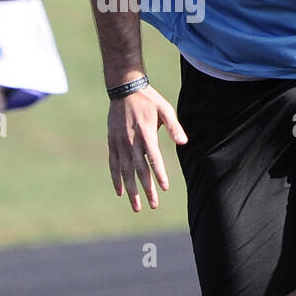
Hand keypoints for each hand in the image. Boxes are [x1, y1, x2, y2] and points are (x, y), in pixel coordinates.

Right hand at [107, 85, 187, 212]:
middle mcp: (131, 141)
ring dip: (131, 190)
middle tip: (153, 205)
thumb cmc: (149, 100)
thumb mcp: (165, 109)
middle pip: (139, 170)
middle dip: (146, 189)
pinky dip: (116, 179)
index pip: (153, 159)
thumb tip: (183, 142)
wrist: (124, 89)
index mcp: (146, 134)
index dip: (159, 174)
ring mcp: (120, 143)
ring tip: (137, 206)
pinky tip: (120, 192)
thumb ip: (174, 126)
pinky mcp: (112, 143)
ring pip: (125, 171)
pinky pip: (113, 164)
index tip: (165, 188)